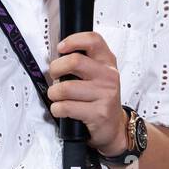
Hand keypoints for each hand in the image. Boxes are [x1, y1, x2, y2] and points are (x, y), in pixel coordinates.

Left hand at [46, 31, 126, 156]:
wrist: (114, 128)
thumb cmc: (100, 99)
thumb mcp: (98, 75)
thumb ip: (83, 62)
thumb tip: (57, 54)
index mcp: (108, 62)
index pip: (93, 41)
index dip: (73, 40)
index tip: (61, 48)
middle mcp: (109, 76)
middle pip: (74, 61)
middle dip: (56, 68)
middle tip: (54, 75)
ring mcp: (105, 95)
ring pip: (65, 88)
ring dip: (54, 93)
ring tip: (57, 96)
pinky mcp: (98, 114)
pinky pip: (65, 107)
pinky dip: (57, 109)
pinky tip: (61, 110)